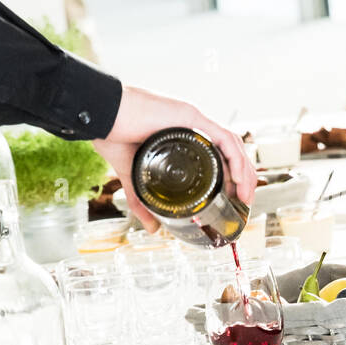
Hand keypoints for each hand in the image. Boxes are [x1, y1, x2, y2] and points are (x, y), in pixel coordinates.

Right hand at [94, 85, 255, 229]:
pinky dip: (235, 158)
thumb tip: (153, 229)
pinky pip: (223, 137)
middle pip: (231, 151)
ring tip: (246, 195)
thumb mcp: (132, 176)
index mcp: (183, 138)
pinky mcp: (189, 116)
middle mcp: (193, 128)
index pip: (219, 155)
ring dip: (245, 171)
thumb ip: (142, 202)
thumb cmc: (111, 134)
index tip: (235, 198)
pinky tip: (239, 178)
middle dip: (244, 177)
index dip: (232, 176)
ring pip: (232, 144)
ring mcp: (193, 121)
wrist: (99, 115)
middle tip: (245, 201)